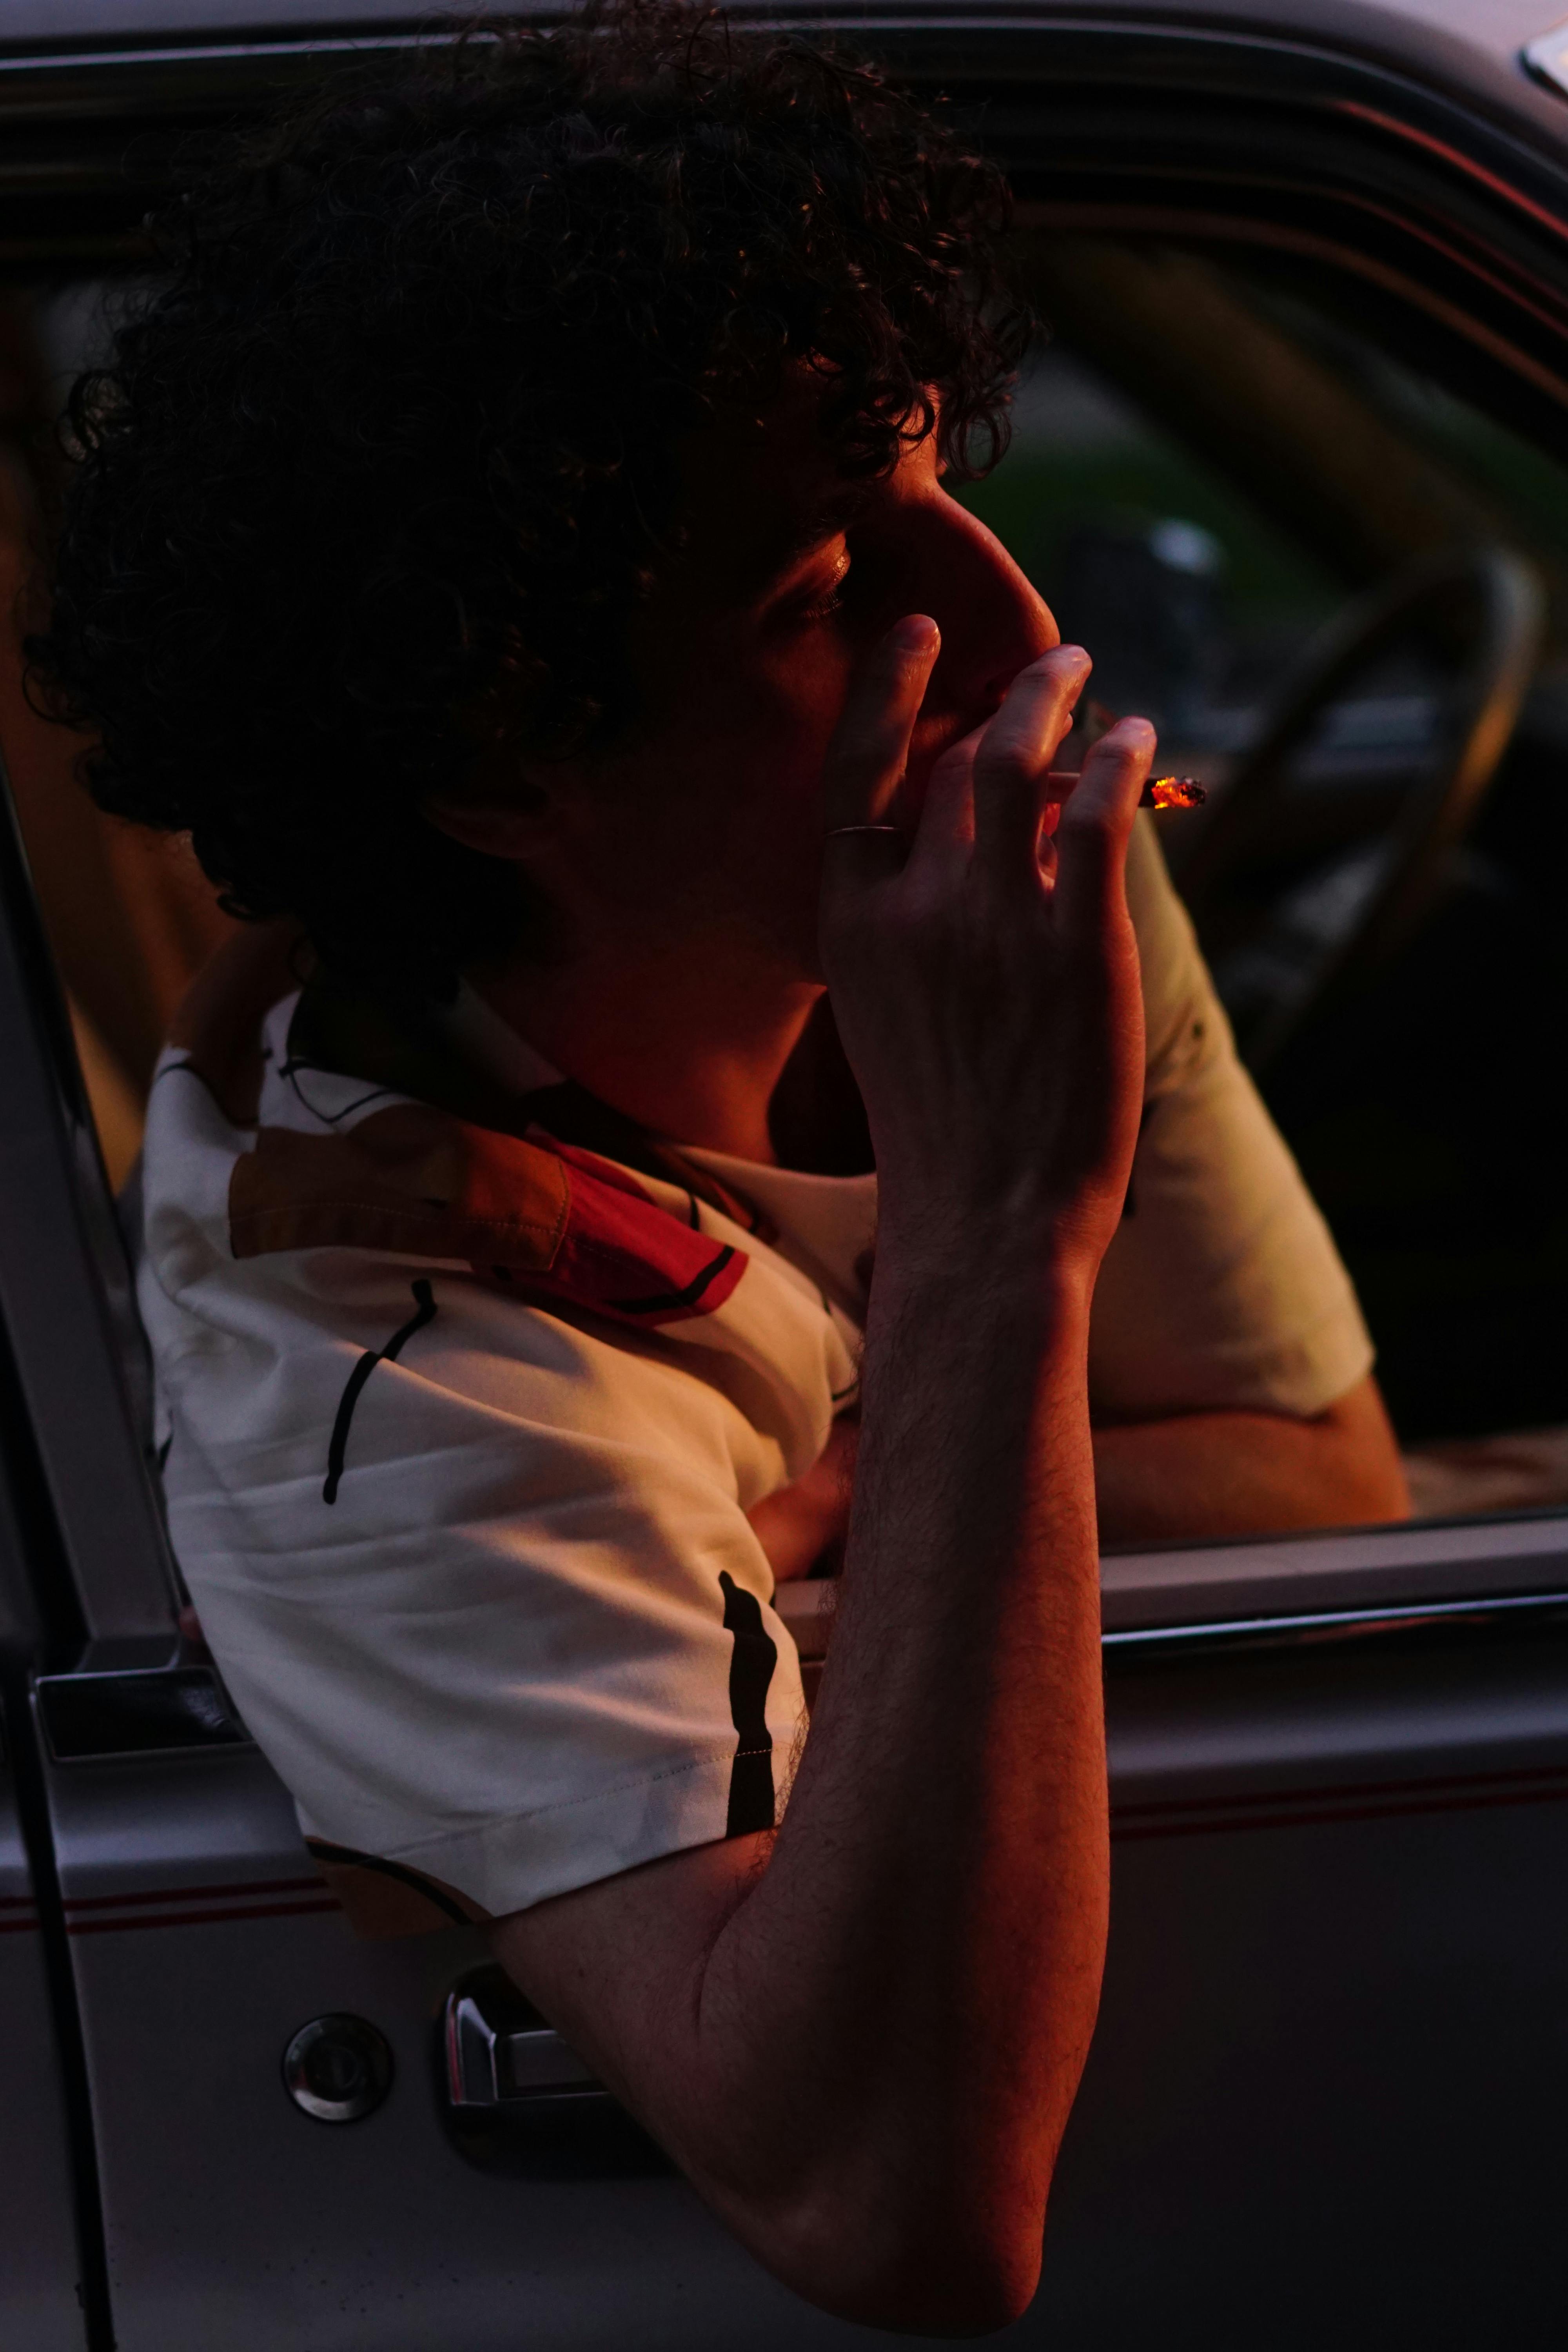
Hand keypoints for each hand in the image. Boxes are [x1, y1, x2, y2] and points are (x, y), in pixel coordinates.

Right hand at [819, 622, 1152, 1275]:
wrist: (985, 1219)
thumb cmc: (941, 1136)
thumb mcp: (886, 1019)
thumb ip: (911, 930)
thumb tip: (981, 848)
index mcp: (851, 927)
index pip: (855, 776)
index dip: (886, 692)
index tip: (916, 637)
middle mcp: (914, 908)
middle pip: (955, 758)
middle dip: (1005, 696)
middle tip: (1047, 665)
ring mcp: (994, 921)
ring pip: (1022, 762)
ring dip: (1059, 703)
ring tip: (1087, 679)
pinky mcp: (1077, 942)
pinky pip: (1095, 813)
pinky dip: (1118, 760)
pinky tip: (1137, 740)